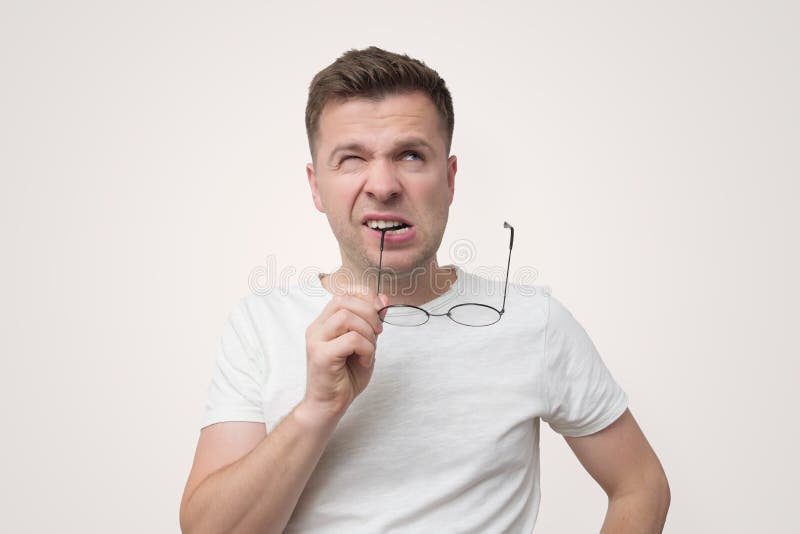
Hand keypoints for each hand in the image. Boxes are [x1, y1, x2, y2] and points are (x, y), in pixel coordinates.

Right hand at [301, 287, 387, 424]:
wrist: (328, 406)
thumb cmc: (345, 377)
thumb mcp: (364, 345)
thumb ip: (371, 323)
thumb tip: (383, 299)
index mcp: (324, 323)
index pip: (343, 294)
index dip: (364, 297)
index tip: (379, 312)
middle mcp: (317, 328)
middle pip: (343, 300)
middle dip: (369, 313)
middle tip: (378, 333)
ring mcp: (316, 341)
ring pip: (346, 317)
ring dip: (367, 332)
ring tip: (369, 350)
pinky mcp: (322, 355)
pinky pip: (351, 339)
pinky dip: (366, 349)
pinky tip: (364, 361)